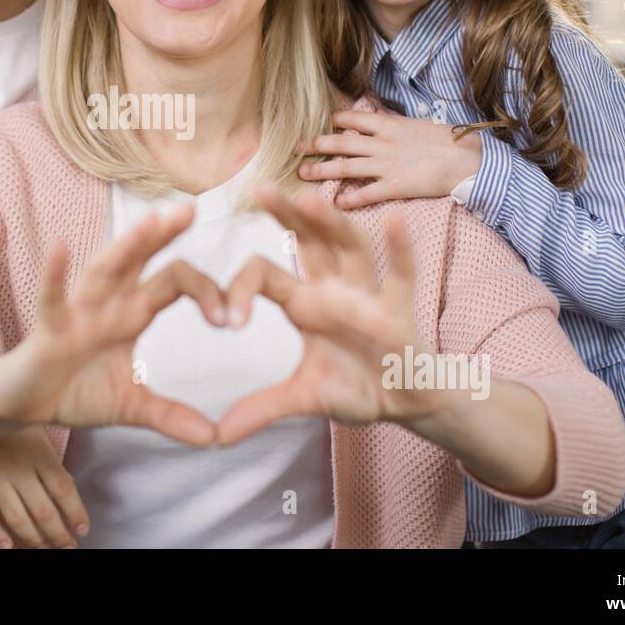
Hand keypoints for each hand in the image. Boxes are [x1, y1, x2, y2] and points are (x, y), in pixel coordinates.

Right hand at [0, 205, 225, 446]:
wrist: (24, 405)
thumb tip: (213, 437)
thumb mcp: (131, 406)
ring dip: (126, 245)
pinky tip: (61, 247)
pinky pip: (52, 297)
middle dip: (163, 233)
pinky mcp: (49, 329)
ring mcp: (78, 311)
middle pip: (140, 259)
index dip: (205, 292)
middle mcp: (108, 302)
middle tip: (192, 208)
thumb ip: (171, 416)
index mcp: (132, 312)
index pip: (173, 283)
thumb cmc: (74, 390)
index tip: (231, 318)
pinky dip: (54, 274)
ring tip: (150, 221)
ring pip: (104, 270)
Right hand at [0, 425, 89, 548]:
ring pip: (18, 519)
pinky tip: (7, 545)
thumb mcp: (35, 427)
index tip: (83, 529)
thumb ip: (50, 457)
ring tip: (43, 547)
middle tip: (67, 545)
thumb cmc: (6, 418)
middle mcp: (19, 468)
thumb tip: (67, 488)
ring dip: (33, 539)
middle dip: (59, 534)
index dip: (76, 513)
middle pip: (44, 511)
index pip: (64, 490)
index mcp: (40, 453)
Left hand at [216, 182, 447, 444]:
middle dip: (287, 215)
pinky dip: (399, 248)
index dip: (242, 289)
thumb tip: (216, 435)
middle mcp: (333, 288)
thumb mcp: (305, 398)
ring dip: (334, 223)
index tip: (227, 320)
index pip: (264, 275)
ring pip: (351, 248)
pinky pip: (402, 275)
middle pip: (307, 240)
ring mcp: (369, 294)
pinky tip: (394, 218)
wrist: (408, 402)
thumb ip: (263, 409)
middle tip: (261, 188)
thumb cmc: (357, 385)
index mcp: (304, 302)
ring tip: (314, 198)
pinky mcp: (401, 310)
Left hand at [297, 109, 480, 208]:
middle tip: (294, 147)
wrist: (469, 159)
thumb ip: (395, 127)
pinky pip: (366, 193)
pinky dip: (349, 199)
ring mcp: (387, 165)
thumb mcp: (418, 125)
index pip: (354, 119)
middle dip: (315, 144)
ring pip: (345, 167)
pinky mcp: (395, 187)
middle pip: (340, 142)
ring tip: (302, 173)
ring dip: (321, 170)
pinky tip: (334, 203)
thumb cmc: (450, 141)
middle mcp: (382, 144)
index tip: (320, 123)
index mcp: (389, 125)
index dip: (334, 121)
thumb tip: (381, 123)